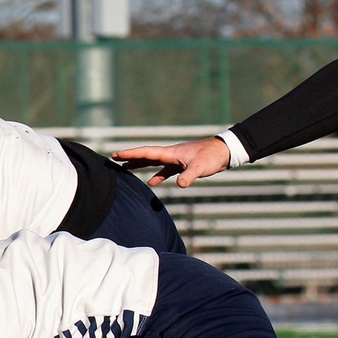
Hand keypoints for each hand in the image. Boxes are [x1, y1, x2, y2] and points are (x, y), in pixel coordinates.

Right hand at [113, 137, 230, 187]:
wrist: (223, 152)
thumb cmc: (211, 157)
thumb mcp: (199, 167)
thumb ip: (189, 175)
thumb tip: (180, 185)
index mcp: (170, 153)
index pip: (146, 153)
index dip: (131, 154)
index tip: (116, 154)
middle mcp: (170, 155)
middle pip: (146, 156)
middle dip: (130, 157)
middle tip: (114, 159)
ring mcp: (175, 159)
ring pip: (153, 162)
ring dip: (140, 165)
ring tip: (126, 169)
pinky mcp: (181, 165)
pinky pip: (164, 170)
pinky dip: (157, 175)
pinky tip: (151, 183)